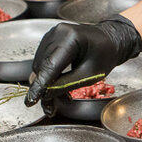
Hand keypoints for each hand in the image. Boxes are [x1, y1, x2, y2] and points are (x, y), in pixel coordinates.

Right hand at [25, 15, 141, 110]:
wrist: (110, 39)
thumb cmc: (105, 55)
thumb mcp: (90, 75)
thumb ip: (66, 85)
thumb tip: (45, 94)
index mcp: (71, 38)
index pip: (51, 65)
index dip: (40, 85)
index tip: (31, 100)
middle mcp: (58, 33)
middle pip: (43, 67)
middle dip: (45, 89)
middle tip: (51, 108)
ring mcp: (52, 34)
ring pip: (40, 66)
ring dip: (47, 83)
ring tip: (61, 96)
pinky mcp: (50, 39)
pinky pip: (43, 61)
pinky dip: (48, 75)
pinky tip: (58, 84)